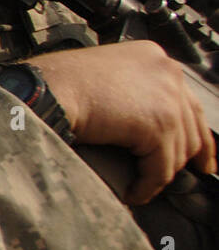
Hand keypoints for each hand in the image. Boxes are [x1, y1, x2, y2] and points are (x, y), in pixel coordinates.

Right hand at [29, 42, 216, 203]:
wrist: (47, 90)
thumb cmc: (58, 83)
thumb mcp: (104, 77)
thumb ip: (130, 91)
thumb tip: (143, 126)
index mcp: (153, 57)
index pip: (187, 99)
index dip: (195, 132)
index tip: (201, 156)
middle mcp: (167, 71)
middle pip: (191, 125)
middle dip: (187, 156)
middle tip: (179, 177)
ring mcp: (167, 97)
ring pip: (179, 150)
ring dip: (159, 173)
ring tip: (142, 186)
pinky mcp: (159, 124)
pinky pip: (161, 168)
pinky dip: (148, 185)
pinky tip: (134, 192)